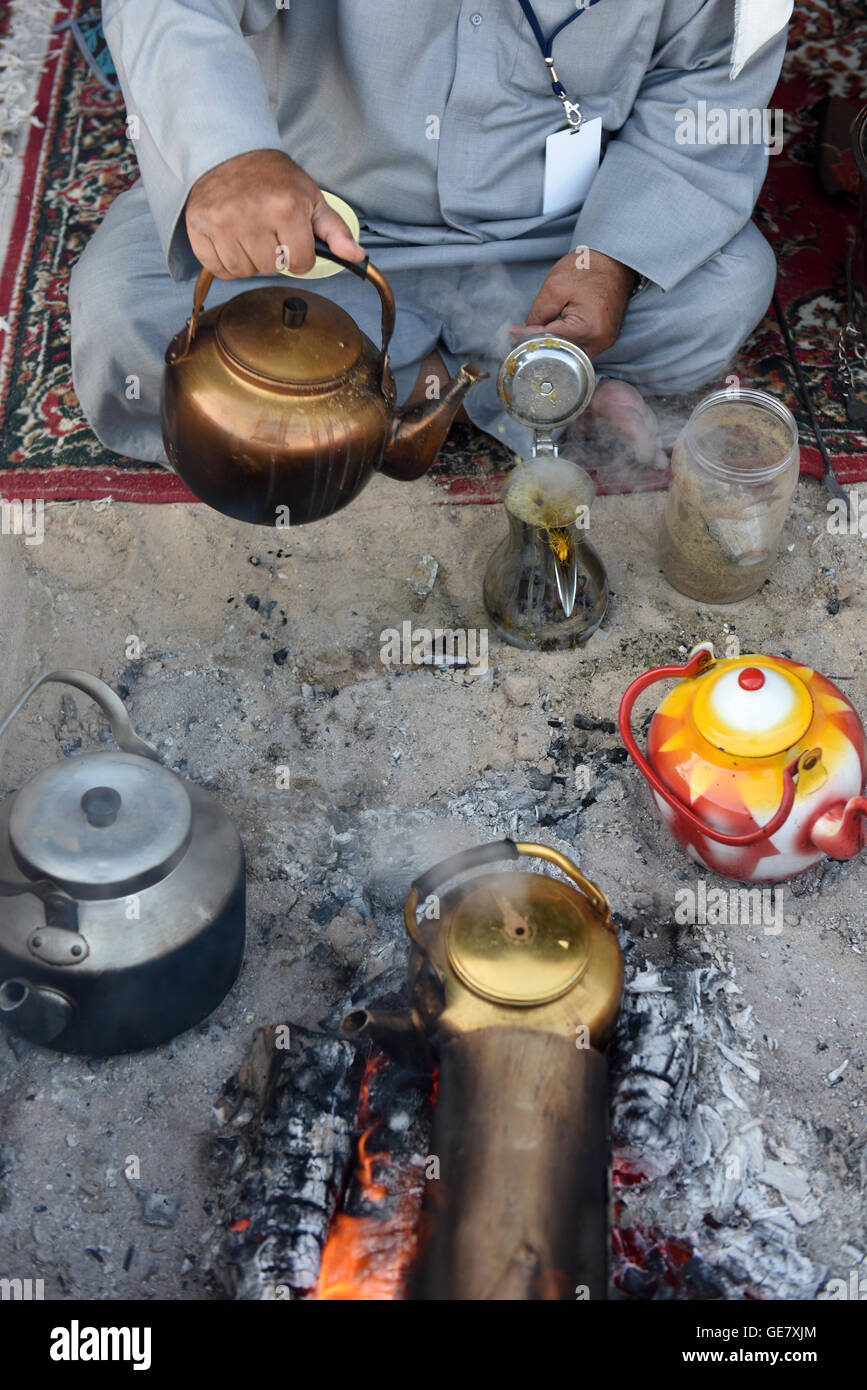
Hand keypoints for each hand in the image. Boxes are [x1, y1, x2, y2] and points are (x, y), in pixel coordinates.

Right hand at [185, 149, 364, 279]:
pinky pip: (219, 270)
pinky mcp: (199, 228)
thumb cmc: (272, 178)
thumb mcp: (310, 198)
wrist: (228, 152)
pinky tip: (230, 238)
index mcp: (285, 208)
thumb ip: (335, 231)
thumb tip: (357, 257)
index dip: (300, 254)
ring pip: (245, 272)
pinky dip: (226, 261)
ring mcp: (222, 223)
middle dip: (274, 254)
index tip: (291, 236)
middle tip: (267, 228)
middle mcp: (252, 216)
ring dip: (250, 259)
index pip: (301, 264)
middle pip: (272, 269)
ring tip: (248, 231)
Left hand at [513, 249, 637, 356]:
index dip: (527, 335)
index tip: (510, 331)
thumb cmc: (588, 268)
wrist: (614, 259)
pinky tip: (554, 331)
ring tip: (536, 332)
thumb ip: (538, 313)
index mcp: (588, 329)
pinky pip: (580, 347)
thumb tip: (525, 332)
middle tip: (520, 334)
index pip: (550, 340)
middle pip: (562, 353)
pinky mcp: (605, 337)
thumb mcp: (554, 287)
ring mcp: (605, 341)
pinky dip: (566, 341)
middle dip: (540, 343)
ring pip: (571, 353)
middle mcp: (600, 341)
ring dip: (553, 344)